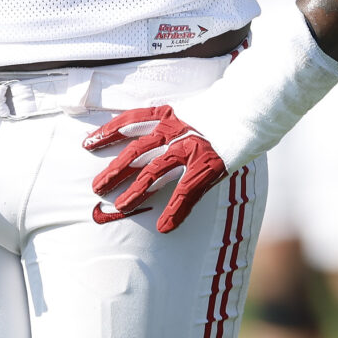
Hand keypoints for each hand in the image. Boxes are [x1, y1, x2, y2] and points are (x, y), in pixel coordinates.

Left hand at [85, 105, 229, 232]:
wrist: (250, 110)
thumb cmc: (220, 112)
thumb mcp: (189, 110)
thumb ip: (169, 122)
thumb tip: (149, 132)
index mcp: (168, 115)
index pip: (130, 121)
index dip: (107, 132)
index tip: (87, 144)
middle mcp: (175, 130)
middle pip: (136, 150)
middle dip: (115, 169)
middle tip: (96, 187)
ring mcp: (190, 148)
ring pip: (154, 171)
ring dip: (136, 191)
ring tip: (120, 207)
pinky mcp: (207, 166)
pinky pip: (187, 193)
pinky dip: (175, 211)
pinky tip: (164, 227)